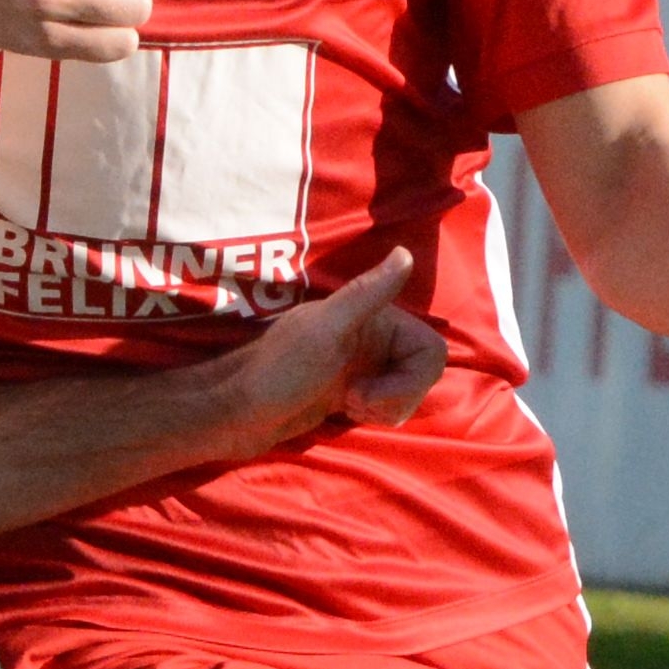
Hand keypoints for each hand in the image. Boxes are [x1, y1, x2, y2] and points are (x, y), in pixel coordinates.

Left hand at [199, 245, 448, 456]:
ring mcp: (362, 365)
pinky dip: (375, 413)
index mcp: (372, 317)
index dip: (409, 380)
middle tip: (356, 402)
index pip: (430, 351)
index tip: (369, 391)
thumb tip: (405, 254)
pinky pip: (386, 403)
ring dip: (385, 408)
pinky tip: (346, 413)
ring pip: (406, 392)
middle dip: (395, 397)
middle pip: (421, 374)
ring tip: (349, 407)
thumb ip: (367, 293)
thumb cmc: (278, 372)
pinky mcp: (350, 390)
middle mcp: (372, 337)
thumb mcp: (326, 331)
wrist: (238, 414)